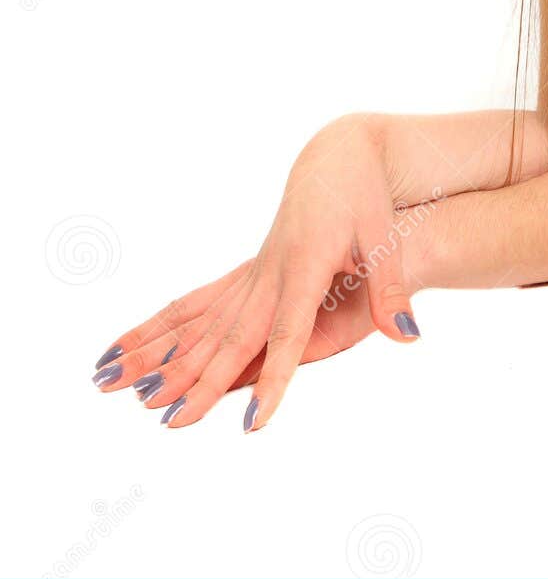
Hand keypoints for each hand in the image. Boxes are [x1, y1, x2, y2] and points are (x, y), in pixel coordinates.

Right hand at [91, 113, 425, 431]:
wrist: (338, 157)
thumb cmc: (364, 196)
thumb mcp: (387, 237)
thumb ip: (392, 289)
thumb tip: (409, 334)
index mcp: (304, 265)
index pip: (287, 333)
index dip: (273, 377)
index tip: (254, 421)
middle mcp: (268, 273)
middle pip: (229, 337)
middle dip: (198, 381)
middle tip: (167, 421)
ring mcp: (251, 273)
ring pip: (198, 323)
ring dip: (155, 354)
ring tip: (108, 384)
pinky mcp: (244, 274)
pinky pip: (194, 307)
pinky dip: (157, 330)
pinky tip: (123, 352)